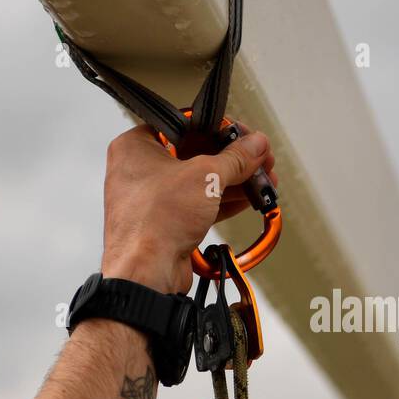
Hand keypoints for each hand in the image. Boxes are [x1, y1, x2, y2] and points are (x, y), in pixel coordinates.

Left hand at [100, 123, 277, 293]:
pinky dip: (222, 201)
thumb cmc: (154, 223)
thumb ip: (235, 158)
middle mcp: (140, 169)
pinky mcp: (165, 222)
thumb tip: (255, 144)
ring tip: (262, 181)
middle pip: (196, 153)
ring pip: (199, 181)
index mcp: (136, 146)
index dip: (220, 129)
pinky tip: (248, 199)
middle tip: (260, 160)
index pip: (186, 125)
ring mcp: (152, 198)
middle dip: (233, 159)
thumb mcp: (205, 177)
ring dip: (233, 181)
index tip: (246, 137)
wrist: (146, 273)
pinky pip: (197, 203)